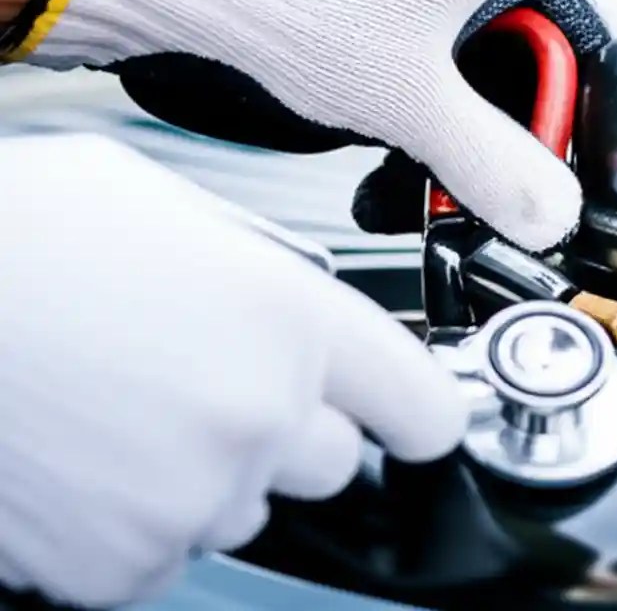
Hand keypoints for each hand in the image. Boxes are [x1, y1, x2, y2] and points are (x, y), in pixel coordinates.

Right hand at [0, 134, 467, 607]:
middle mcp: (257, 415)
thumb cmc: (20, 238)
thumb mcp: (171, 206)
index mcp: (289, 317)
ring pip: (247, 506)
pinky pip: (166, 551)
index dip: (415, 409)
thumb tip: (309, 312)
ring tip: (121, 407)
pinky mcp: (120, 563)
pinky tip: (84, 455)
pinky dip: (134, 519)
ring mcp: (190, 498)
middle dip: (289, 430)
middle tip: (206, 383)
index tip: (406, 413)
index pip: (424, 407)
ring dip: (206, 471)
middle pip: (336, 463)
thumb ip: (269, 272)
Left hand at [1, 0, 616, 251]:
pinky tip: (371, 120)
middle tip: (464, 176)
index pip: (593, 28)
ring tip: (403, 156)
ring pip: (471, 43)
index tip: (542, 165)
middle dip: (501, 121)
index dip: (577, 109)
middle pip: (530, 40)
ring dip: (449, 114)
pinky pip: (422, 30)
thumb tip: (556, 216)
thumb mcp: (406, 103)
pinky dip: (410, 84)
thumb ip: (495, 169)